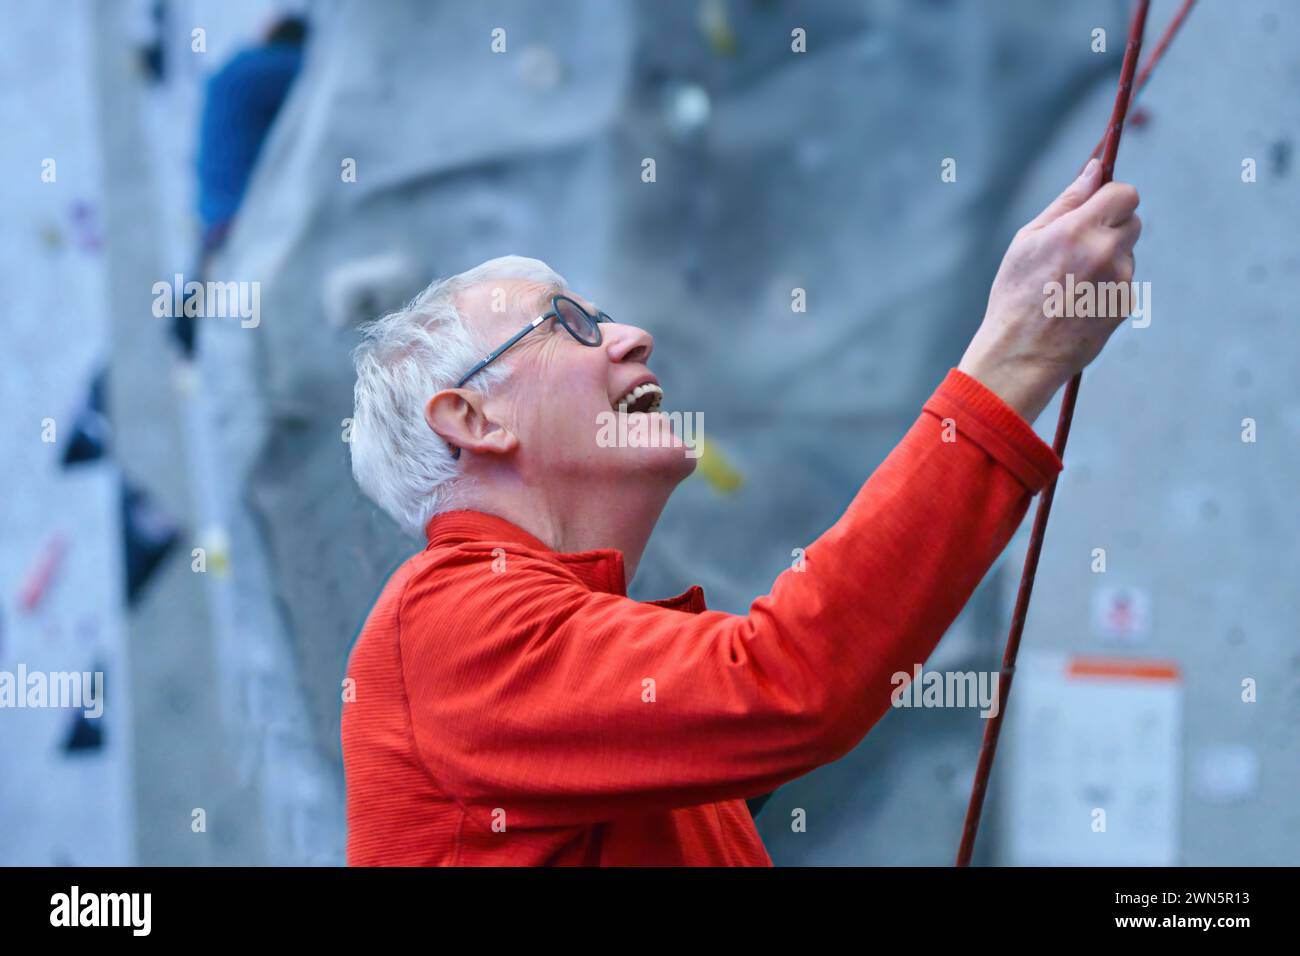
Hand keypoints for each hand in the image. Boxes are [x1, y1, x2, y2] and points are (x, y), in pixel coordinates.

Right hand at [959, 157, 1141, 422]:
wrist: (1021, 353)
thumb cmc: (1016, 294)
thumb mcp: (1028, 240)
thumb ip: (1067, 201)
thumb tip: (1095, 169)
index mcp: (1079, 229)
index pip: (1124, 193)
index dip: (1111, 198)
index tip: (1096, 208)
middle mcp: (1106, 252)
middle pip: (1132, 220)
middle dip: (1111, 227)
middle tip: (1077, 249)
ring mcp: (1120, 280)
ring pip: (1126, 253)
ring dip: (1107, 259)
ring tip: (1070, 283)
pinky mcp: (1126, 304)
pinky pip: (1123, 282)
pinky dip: (1106, 287)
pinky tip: (1078, 302)